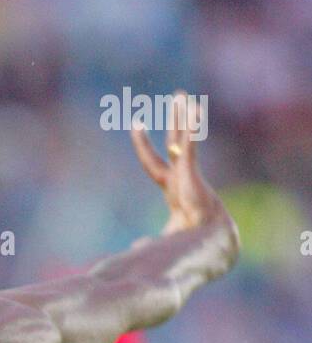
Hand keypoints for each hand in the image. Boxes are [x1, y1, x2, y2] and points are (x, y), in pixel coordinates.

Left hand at [131, 91, 237, 246]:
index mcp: (172, 187)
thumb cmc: (190, 239)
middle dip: (175, 119)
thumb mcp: (166, 235)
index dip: (144, 145)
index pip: (153, 162)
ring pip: (184, 137)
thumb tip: (135, 248)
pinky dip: (192, 127)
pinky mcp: (192, 170)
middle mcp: (180, 174)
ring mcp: (187, 171)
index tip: (137, 123)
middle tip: (177, 96)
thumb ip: (151, 239)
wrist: (206, 239)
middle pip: (174, 140)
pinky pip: (191, 144)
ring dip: (184, 116)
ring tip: (182, 95)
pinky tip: (194, 108)